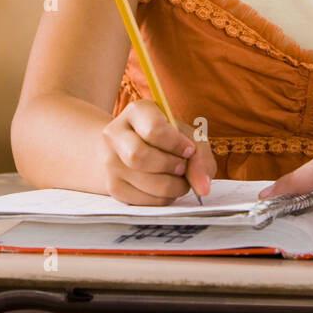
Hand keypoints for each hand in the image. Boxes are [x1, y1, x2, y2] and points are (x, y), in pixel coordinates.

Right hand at [100, 100, 215, 204]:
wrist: (135, 148)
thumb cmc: (168, 139)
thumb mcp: (187, 135)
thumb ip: (200, 157)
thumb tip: (203, 188)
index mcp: (137, 111)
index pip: (153, 130)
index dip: (176, 144)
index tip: (189, 150)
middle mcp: (115, 134)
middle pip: (140, 157)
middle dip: (170, 166)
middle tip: (182, 167)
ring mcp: (109, 162)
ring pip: (144, 183)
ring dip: (172, 186)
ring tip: (178, 179)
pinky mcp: (112, 186)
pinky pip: (142, 201)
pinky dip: (162, 198)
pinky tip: (166, 188)